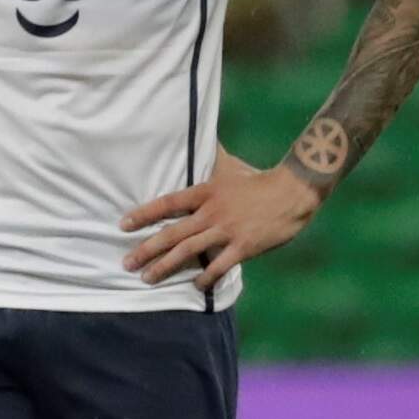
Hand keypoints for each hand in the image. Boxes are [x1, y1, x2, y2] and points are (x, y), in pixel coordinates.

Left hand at [123, 149, 317, 290]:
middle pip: (171, 233)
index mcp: (205, 193)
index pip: (166, 204)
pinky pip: (219, 265)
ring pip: (188, 251)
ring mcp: (227, 230)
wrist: (295, 190)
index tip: (123, 225)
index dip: (143, 214)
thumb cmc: (259, 180)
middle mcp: (211, 212)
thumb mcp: (229, 167)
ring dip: (165, 266)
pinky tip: (194, 285)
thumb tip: (197, 133)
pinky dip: (205, 276)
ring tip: (147, 278)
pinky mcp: (245, 246)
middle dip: (146, 250)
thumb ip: (209, 159)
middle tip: (126, 263)